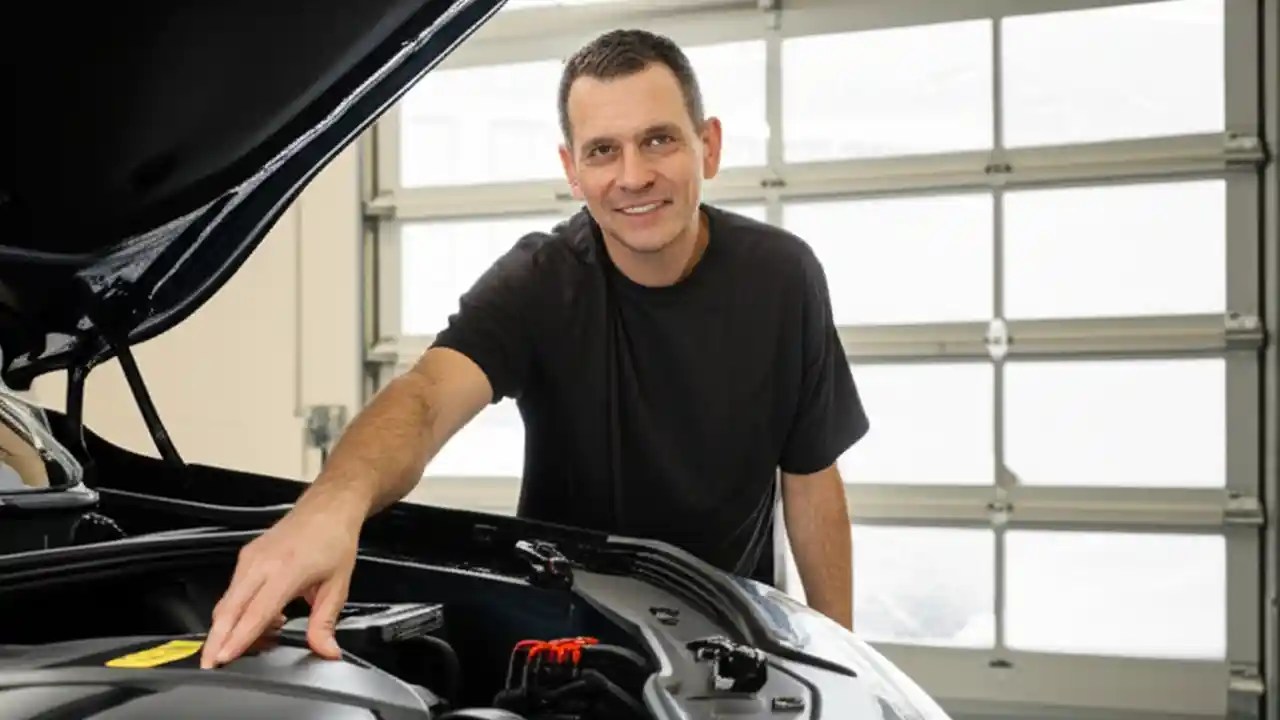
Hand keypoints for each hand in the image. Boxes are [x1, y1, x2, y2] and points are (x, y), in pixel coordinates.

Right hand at [200, 501, 360, 667]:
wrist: (328, 507)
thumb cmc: (334, 540)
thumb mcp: (338, 585)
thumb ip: (325, 622)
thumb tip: (326, 650)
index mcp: (286, 570)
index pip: (256, 611)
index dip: (238, 637)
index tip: (223, 657)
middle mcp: (262, 563)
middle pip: (229, 608)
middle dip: (216, 639)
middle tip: (211, 664)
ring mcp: (250, 558)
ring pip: (228, 600)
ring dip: (229, 626)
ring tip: (248, 645)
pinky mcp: (246, 555)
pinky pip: (233, 589)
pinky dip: (237, 610)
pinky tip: (258, 619)